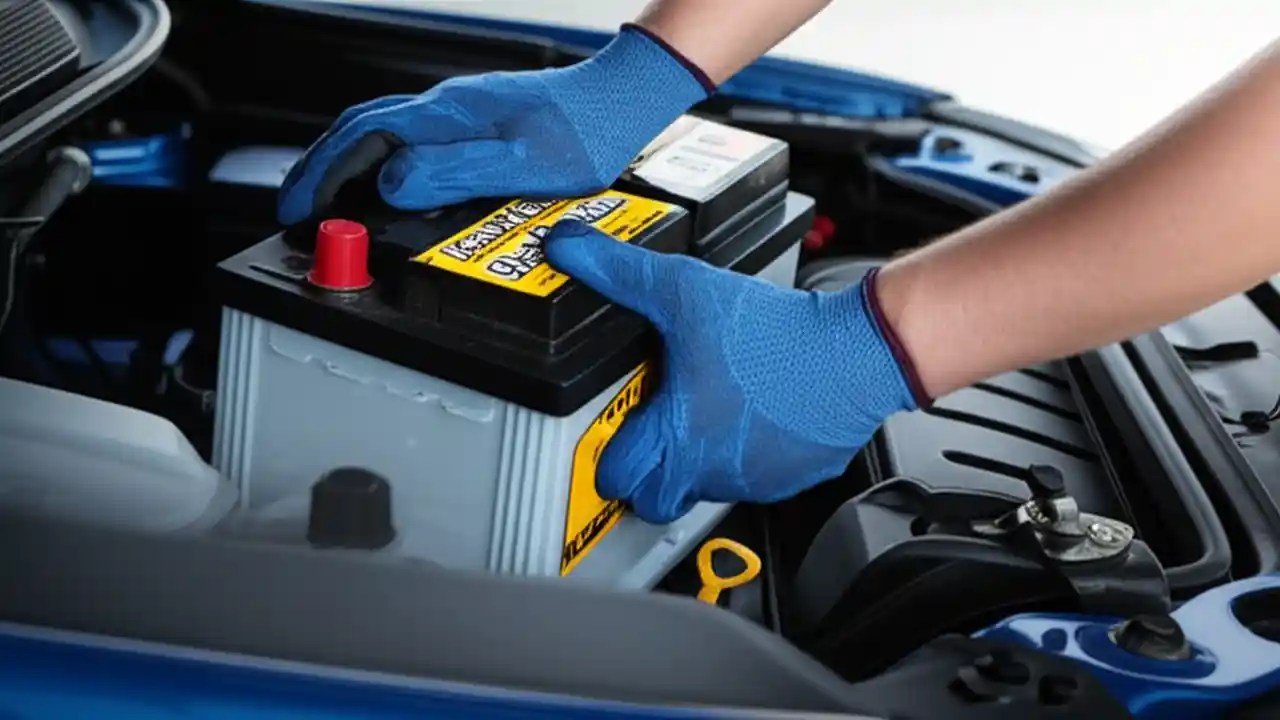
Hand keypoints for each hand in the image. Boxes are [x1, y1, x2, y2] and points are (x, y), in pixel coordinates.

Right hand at [276, 26, 709, 225]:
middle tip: (296, 204)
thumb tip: (389, 183)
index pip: (359, 142)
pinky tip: (387, 174)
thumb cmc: (583, 134)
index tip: (296, 210)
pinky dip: (378, 153)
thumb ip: (450, 174)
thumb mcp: (518, 166)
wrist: (620, 100)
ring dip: (345, 158)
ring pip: (379, 126)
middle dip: (319, 167)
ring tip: (327, 192)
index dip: (321, 178)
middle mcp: (442, 105)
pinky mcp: (474, 116)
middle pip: (358, 129)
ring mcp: (457, 107)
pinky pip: (406, 130)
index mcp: (444, 117)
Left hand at [544, 220, 922, 523]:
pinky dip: (744, 457)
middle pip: (653, 500)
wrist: (855, 351)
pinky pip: (754, 480)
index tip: (614, 433)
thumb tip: (570, 247)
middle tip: (647, 437)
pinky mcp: (791, 477)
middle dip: (644, 476)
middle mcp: (712, 469)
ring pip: (704, 490)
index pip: (617, 478)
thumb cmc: (776, 334)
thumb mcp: (686, 290)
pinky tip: (749, 416)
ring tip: (702, 414)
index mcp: (677, 435)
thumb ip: (621, 272)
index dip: (606, 457)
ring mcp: (754, 479)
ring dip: (695, 463)